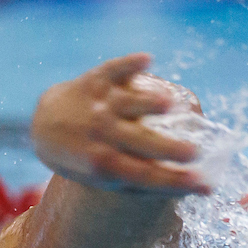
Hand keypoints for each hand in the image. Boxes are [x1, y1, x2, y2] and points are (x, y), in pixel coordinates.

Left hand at [30, 53, 209, 195]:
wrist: (45, 127)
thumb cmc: (86, 159)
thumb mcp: (106, 179)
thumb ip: (143, 182)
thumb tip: (194, 186)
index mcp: (105, 166)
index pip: (144, 175)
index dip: (174, 181)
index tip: (203, 185)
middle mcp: (101, 135)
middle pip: (139, 142)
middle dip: (167, 148)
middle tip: (195, 152)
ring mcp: (98, 104)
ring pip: (127, 104)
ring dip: (148, 103)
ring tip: (173, 104)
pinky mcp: (95, 79)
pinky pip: (112, 70)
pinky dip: (128, 65)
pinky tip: (148, 60)